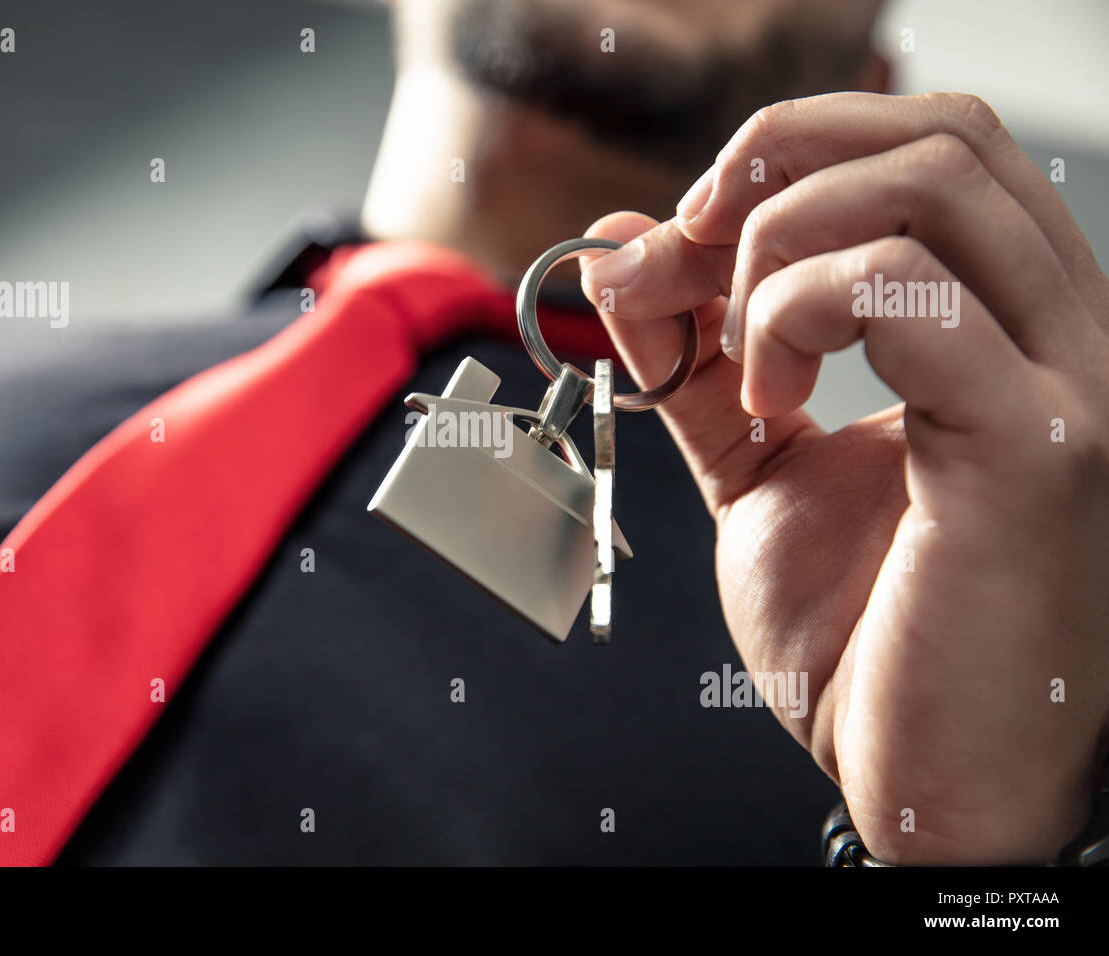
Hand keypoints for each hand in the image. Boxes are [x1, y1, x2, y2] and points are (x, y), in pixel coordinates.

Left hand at [579, 92, 1108, 863]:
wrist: (925, 778)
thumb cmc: (863, 633)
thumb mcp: (758, 468)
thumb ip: (699, 357)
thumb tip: (630, 247)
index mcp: (1014, 328)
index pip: (938, 147)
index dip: (796, 149)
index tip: (687, 228)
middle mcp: (1067, 334)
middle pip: (945, 135)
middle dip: (783, 161)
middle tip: (694, 247)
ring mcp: (1069, 383)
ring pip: (929, 191)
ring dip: (778, 249)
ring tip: (746, 365)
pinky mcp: (1036, 448)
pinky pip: (908, 297)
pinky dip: (797, 318)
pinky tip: (772, 403)